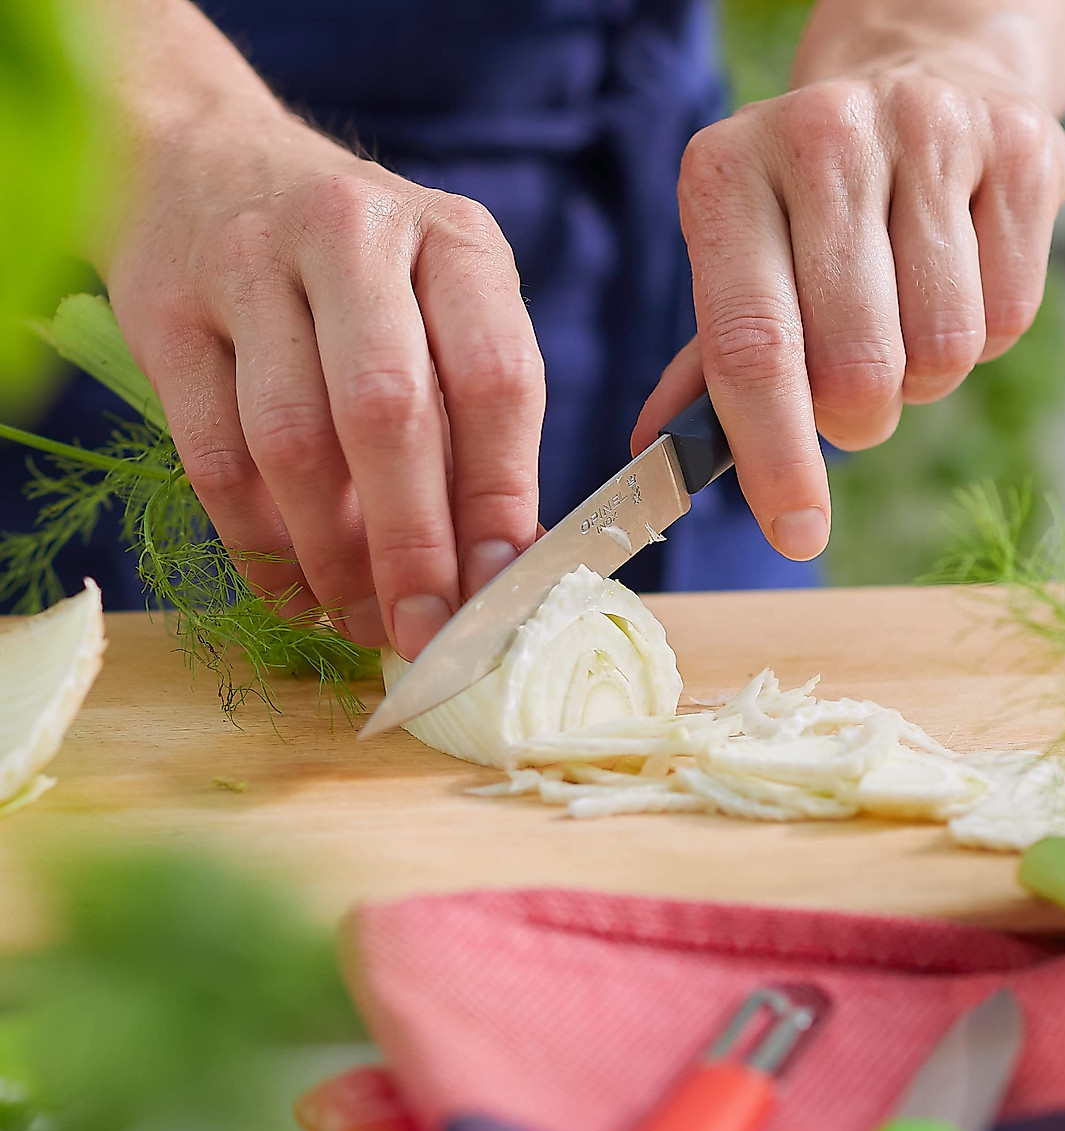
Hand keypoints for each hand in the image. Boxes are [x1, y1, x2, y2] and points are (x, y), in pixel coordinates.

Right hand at [103, 107, 543, 657]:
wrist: (207, 163)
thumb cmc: (359, 265)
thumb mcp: (441, 303)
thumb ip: (472, 417)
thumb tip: (490, 564)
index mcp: (453, 240)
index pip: (495, 380)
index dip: (496, 500)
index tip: (495, 588)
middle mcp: (352, 238)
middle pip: (387, 414)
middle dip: (410, 545)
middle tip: (421, 630)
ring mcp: (246, 268)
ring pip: (291, 444)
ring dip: (329, 556)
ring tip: (357, 617)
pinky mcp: (165, 315)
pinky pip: (212, 456)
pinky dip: (255, 543)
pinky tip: (290, 587)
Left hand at [634, 45, 1064, 561]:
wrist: (916, 82)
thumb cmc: (808, 211)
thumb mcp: (736, 266)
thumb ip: (705, 367)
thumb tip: (656, 456)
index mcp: (728, 175)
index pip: (752, 348)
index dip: (774, 457)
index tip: (794, 532)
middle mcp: (822, 138)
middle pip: (853, 367)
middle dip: (854, 421)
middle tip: (849, 397)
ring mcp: (929, 131)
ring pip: (942, 351)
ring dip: (919, 379)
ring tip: (898, 325)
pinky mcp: (1021, 145)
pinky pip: (1009, 319)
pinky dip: (981, 338)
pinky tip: (952, 282)